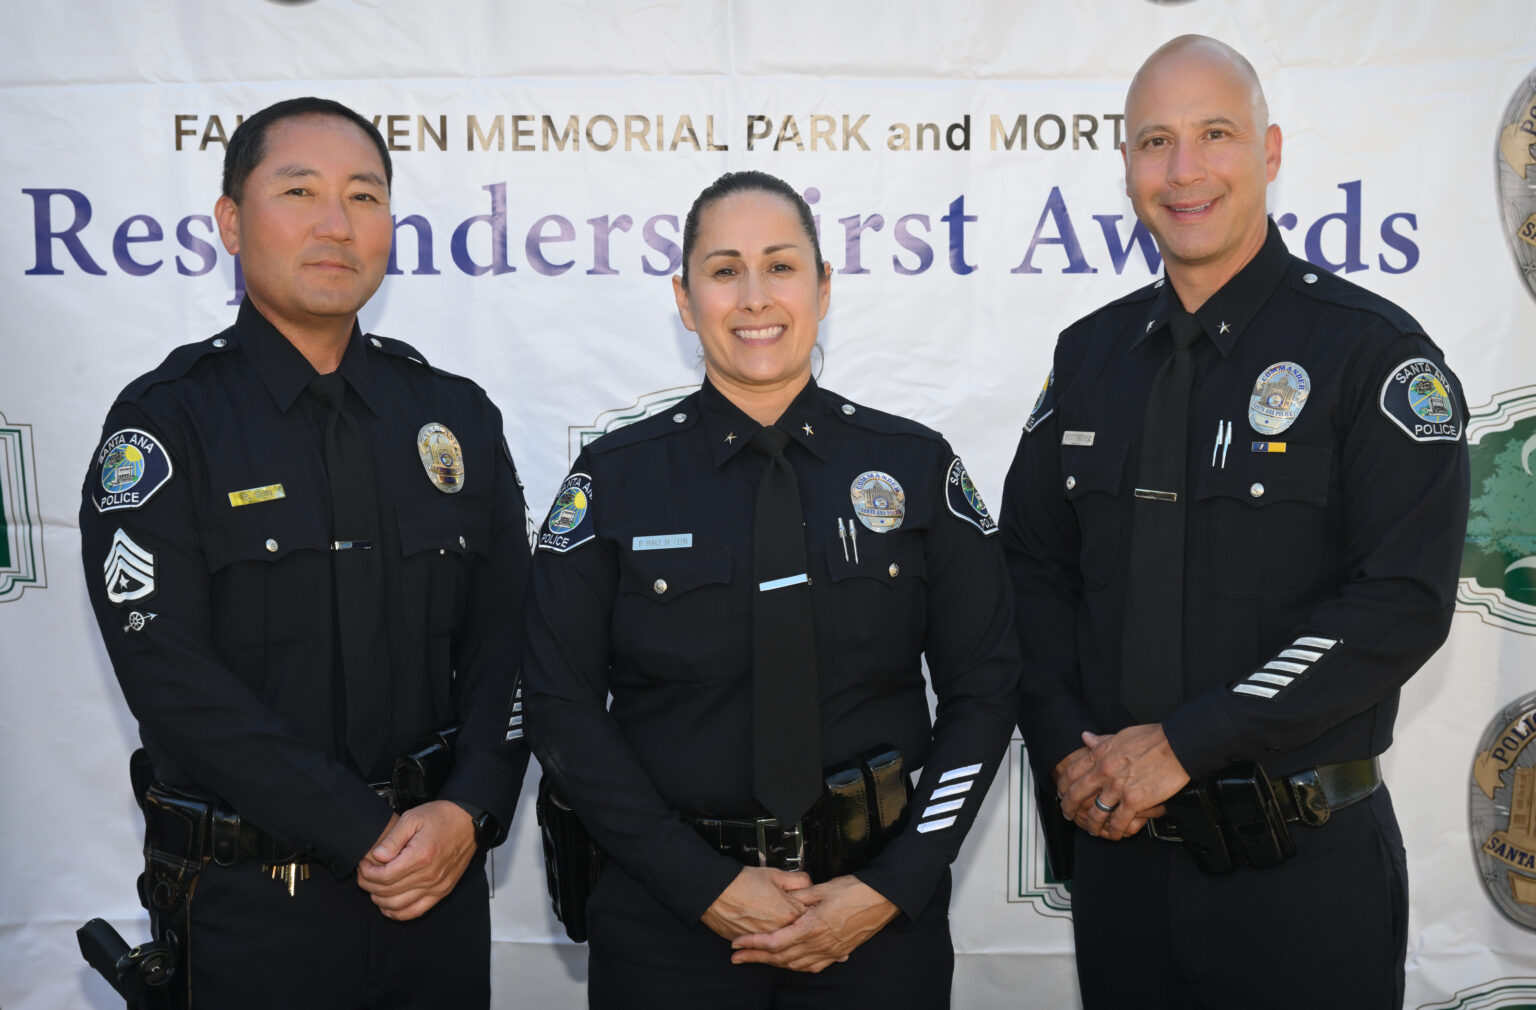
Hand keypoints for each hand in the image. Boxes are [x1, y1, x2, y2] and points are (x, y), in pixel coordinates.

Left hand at [355, 800, 477, 919]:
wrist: (468, 822)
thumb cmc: (441, 817)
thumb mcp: (412, 818)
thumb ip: (392, 838)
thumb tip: (377, 856)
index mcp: (421, 856)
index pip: (384, 876)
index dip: (368, 873)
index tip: (363, 865)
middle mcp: (429, 876)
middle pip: (388, 892)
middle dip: (369, 885)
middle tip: (364, 874)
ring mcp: (437, 886)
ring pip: (398, 906)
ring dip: (380, 900)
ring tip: (374, 886)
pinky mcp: (442, 892)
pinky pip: (416, 911)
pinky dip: (398, 912)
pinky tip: (388, 904)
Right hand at [700, 866, 811, 941]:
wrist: (714, 892)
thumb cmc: (741, 883)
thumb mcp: (775, 874)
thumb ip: (797, 880)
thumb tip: (807, 885)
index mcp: (789, 912)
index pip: (809, 913)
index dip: (803, 905)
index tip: (799, 900)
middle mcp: (779, 930)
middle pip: (796, 927)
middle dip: (791, 917)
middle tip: (780, 905)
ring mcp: (765, 939)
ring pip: (779, 936)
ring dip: (778, 927)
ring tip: (766, 912)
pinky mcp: (751, 944)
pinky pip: (763, 941)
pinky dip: (762, 933)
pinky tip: (756, 919)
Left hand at [729, 875, 897, 972]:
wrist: (882, 900)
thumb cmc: (855, 891)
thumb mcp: (822, 888)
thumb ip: (799, 895)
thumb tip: (782, 898)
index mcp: (812, 926)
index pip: (775, 942)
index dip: (754, 944)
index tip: (737, 944)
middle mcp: (819, 943)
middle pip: (780, 957)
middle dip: (756, 958)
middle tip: (737, 957)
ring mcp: (829, 951)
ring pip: (794, 965)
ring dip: (773, 964)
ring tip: (756, 959)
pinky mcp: (838, 953)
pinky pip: (812, 966)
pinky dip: (795, 966)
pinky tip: (788, 963)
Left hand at [1056, 725, 1188, 840]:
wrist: (1178, 746)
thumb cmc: (1153, 738)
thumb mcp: (1121, 734)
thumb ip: (1101, 741)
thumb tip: (1085, 737)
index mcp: (1100, 754)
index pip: (1071, 773)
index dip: (1062, 787)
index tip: (1061, 793)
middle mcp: (1105, 771)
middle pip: (1077, 794)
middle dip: (1068, 807)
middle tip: (1067, 814)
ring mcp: (1118, 787)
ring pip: (1096, 812)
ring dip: (1091, 824)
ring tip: (1091, 828)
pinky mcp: (1134, 801)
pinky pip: (1117, 821)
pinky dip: (1113, 831)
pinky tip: (1112, 833)